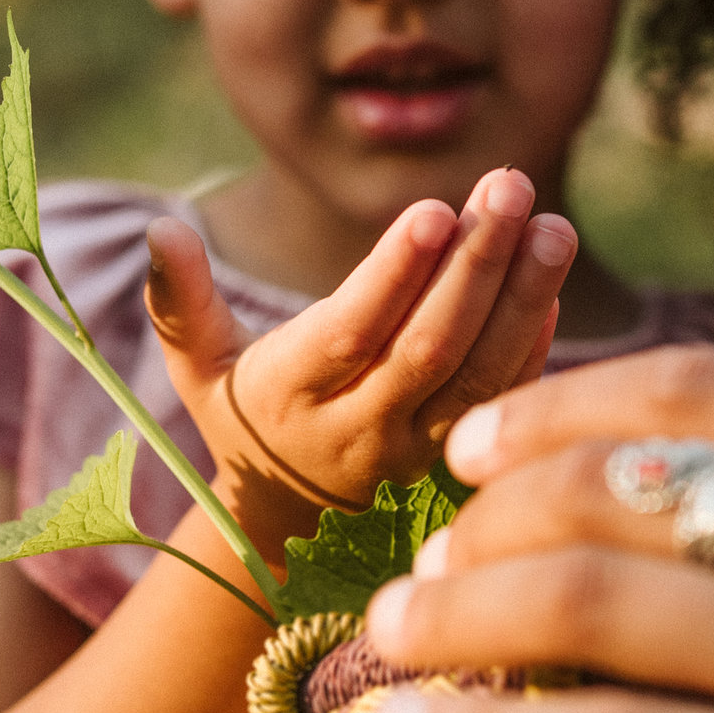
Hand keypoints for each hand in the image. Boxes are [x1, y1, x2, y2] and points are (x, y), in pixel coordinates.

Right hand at [147, 167, 573, 540]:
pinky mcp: (459, 457)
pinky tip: (551, 277)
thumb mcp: (197, 366)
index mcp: (290, 395)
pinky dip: (534, 343)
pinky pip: (506, 400)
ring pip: (480, 375)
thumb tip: (160, 226)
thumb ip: (180, 299)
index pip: (350, 333)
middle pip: (429, 348)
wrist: (286, 527)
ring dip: (523, 298)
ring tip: (553, 226)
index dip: (394, 275)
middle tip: (511, 185)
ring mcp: (417, 450)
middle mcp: (359, 428)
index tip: (435, 208)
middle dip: (475, 266)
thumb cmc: (240, 416)